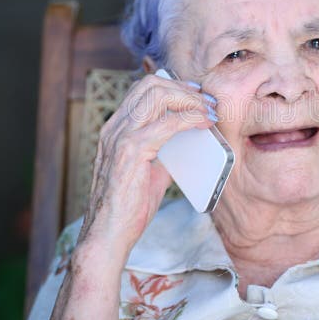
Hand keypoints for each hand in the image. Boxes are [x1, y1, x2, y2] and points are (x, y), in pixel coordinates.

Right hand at [77, 73, 216, 264]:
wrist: (109, 234)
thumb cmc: (128, 207)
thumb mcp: (150, 172)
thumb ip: (165, 153)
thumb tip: (192, 142)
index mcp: (115, 129)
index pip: (143, 89)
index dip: (173, 85)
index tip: (196, 96)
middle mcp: (114, 128)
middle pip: (150, 85)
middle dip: (184, 88)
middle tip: (207, 102)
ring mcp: (120, 137)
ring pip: (157, 95)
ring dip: (190, 100)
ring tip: (209, 111)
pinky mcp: (131, 151)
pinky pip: (166, 123)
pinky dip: (190, 118)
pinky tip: (204, 123)